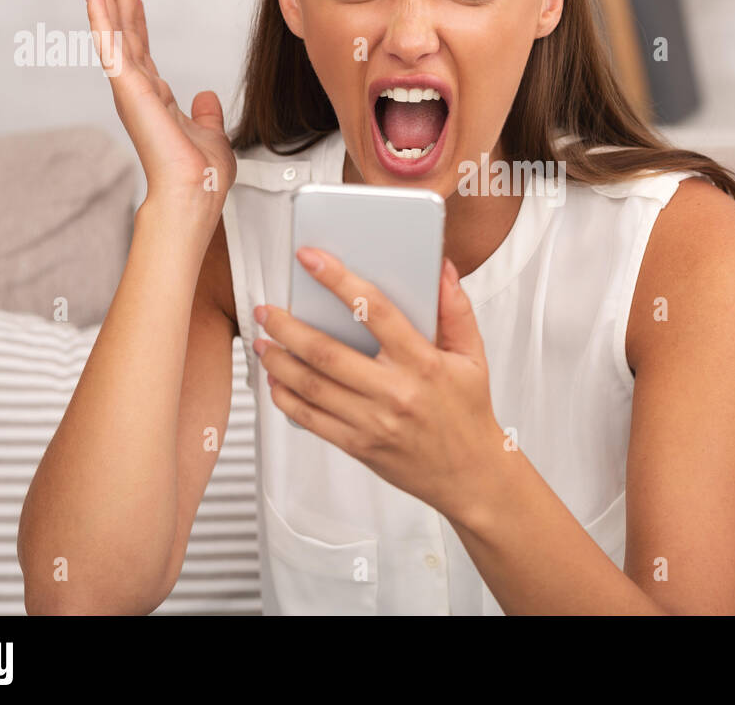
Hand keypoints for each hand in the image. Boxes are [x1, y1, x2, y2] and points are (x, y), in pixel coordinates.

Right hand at [84, 0, 234, 216]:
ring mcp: (130, 88)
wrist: (196, 192)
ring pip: (114, 33)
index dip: (135, 17)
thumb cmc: (201, 175)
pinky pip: (112, 45)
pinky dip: (101, 17)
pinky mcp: (128, 88)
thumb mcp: (210, 134)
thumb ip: (205, 114)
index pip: (141, 47)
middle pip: (124, 32)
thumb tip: (206, 97)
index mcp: (154, 96)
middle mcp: (138, 89)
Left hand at [253, 249, 506, 521]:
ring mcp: (373, 422)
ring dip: (279, 361)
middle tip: (267, 310)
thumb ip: (456, 310)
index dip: (339, 280)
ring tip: (262, 342)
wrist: (469, 475)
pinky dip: (287, 399)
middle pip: (327, 351)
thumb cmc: (467, 412)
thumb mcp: (472, 356)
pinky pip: (312, 420)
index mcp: (423, 362)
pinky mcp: (359, 445)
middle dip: (288, 326)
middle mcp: (395, 392)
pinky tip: (275, 382)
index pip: (374, 310)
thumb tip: (441, 269)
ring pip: (312, 386)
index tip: (311, 259)